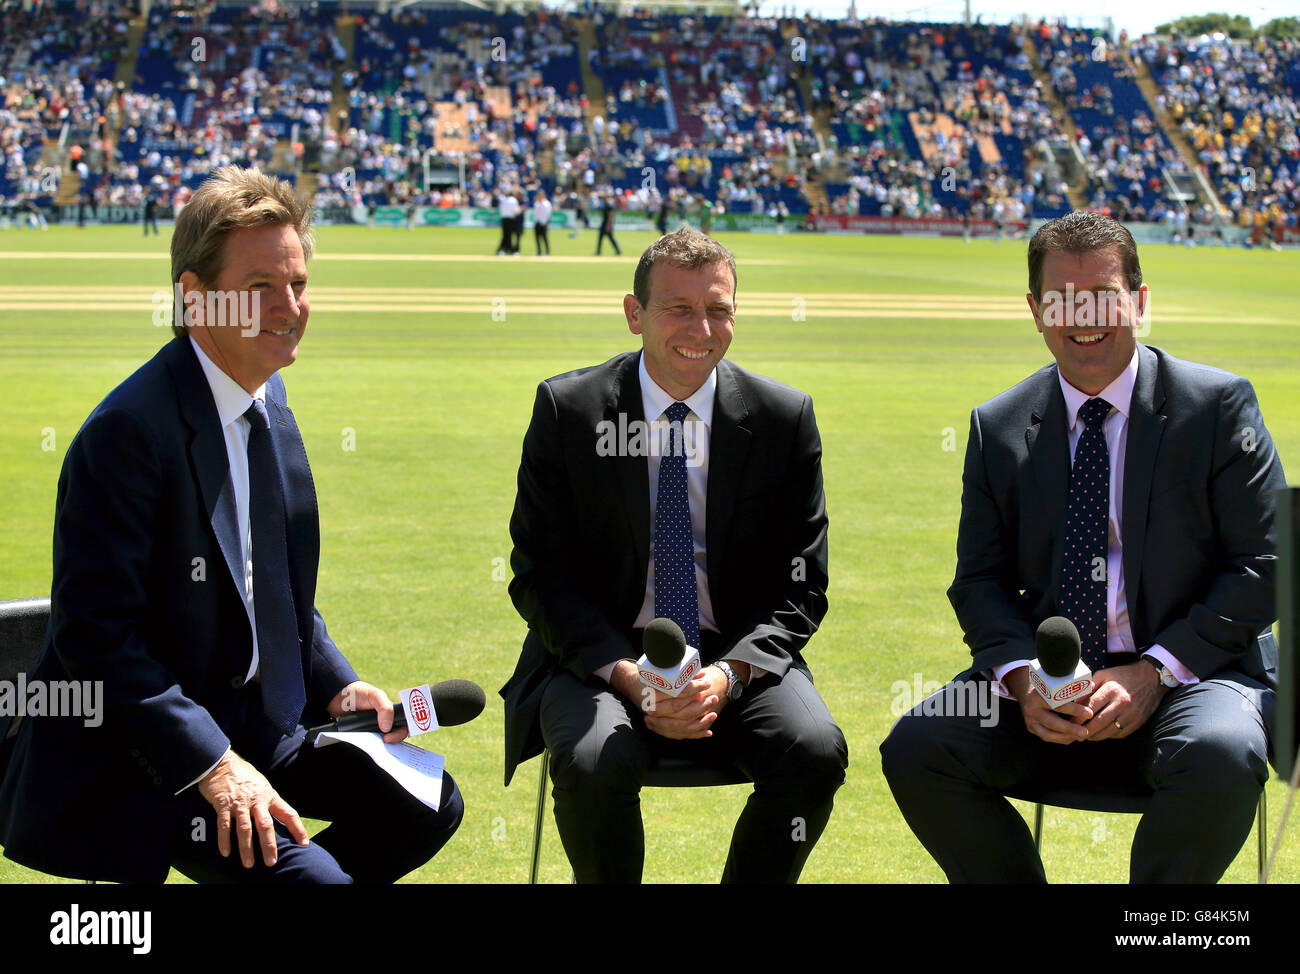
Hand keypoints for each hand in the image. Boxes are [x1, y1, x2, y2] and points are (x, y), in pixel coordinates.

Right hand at [198, 750, 307, 867]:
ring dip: (246, 848)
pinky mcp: (223, 804)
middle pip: (266, 825)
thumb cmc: (245, 776)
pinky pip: (224, 825)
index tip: (304, 843)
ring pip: (245, 829)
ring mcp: (240, 803)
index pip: (288, 814)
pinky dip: (224, 840)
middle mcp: (257, 800)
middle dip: (269, 846)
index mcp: (270, 796)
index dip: (297, 829)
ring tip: (248, 864)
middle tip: (271, 862)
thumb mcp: (263, 786)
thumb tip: (279, 819)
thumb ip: (269, 802)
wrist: (222, 763)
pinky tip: (225, 853)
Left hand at [327, 680, 406, 743]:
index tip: (396, 730)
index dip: (406, 728)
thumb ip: (385, 708)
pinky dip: (371, 747)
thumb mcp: (375, 695)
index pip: (405, 723)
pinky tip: (368, 746)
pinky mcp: (364, 737)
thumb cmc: (359, 693)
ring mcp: (374, 730)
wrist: (337, 698)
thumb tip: (387, 728)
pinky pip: (370, 745)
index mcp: (392, 712)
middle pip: (397, 735)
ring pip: (385, 743)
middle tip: (386, 739)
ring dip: (383, 744)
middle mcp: (385, 723)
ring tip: (376, 742)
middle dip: (395, 738)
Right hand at [610, 661, 726, 739]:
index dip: (692, 689)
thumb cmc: (651, 677)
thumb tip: (701, 674)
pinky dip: (695, 734)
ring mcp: (656, 722)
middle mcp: (652, 709)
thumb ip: (679, 674)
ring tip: (714, 713)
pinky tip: (708, 732)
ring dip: (701, 722)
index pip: (676, 694)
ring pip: (682, 726)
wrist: (633, 686)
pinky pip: (681, 735)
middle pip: (680, 712)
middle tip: (713, 698)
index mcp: (652, 694)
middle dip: (700, 706)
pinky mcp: (663, 729)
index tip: (705, 684)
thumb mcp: (662, 673)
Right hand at [1005, 666, 1092, 744]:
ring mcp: (1029, 720)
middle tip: (1086, 731)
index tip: (1089, 713)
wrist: (1027, 690)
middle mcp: (1031, 709)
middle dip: (1071, 728)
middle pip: (1053, 722)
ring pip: (1049, 734)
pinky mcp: (1031, 727)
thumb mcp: (1054, 682)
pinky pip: (1047, 737)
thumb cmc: (1046, 685)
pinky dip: (1060, 738)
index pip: (1057, 704)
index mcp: (1036, 695)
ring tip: (1082, 736)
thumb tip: (1090, 686)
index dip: (1074, 709)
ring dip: (1067, 736)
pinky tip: (1072, 737)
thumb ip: (1070, 686)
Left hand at [1082, 661, 1169, 740]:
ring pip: (1109, 731)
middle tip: (1074, 735)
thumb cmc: (1123, 676)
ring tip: (1085, 736)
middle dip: (1084, 731)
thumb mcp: (1104, 675)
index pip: (1090, 708)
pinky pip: (1120, 733)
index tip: (1069, 723)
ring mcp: (1132, 714)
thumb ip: (1089, 688)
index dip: (1078, 718)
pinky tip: (1100, 734)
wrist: (1152, 678)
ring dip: (1095, 736)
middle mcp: (1122, 703)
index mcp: (1111, 690)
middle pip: (1099, 722)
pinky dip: (1108, 736)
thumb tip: (1074, 702)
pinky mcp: (1139, 722)